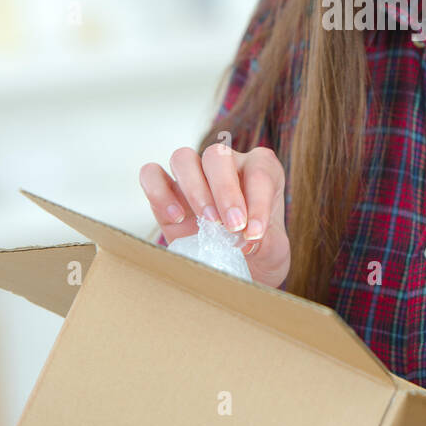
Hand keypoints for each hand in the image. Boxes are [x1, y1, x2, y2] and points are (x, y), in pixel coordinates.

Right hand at [139, 142, 289, 289]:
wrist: (240, 270)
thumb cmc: (259, 254)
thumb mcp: (273, 253)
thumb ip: (266, 242)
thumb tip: (246, 238)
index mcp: (261, 171)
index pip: (259, 172)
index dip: (258, 201)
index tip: (255, 233)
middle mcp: (227, 165)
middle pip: (217, 155)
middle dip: (225, 190)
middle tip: (232, 226)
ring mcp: (194, 176)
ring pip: (183, 158)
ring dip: (194, 189)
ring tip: (206, 222)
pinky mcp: (167, 192)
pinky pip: (152, 175)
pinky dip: (159, 193)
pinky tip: (176, 218)